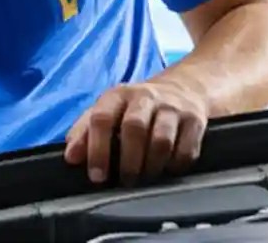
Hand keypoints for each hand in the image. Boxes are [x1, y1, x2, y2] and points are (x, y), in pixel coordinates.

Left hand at [63, 80, 207, 185]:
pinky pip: (186, 149)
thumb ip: (85, 131)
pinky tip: (167, 170)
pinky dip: (175, 165)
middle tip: (124, 180)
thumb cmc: (137, 106)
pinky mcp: (196, 120)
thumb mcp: (108, 110)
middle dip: (127, 161)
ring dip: (150, 166)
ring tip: (144, 177)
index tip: (96, 175)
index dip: (96, 149)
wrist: (185, 87)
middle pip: (133, 128)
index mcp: (118, 95)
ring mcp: (172, 107)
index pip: (101, 118)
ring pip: (161, 140)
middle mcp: (145, 97)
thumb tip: (71, 157)